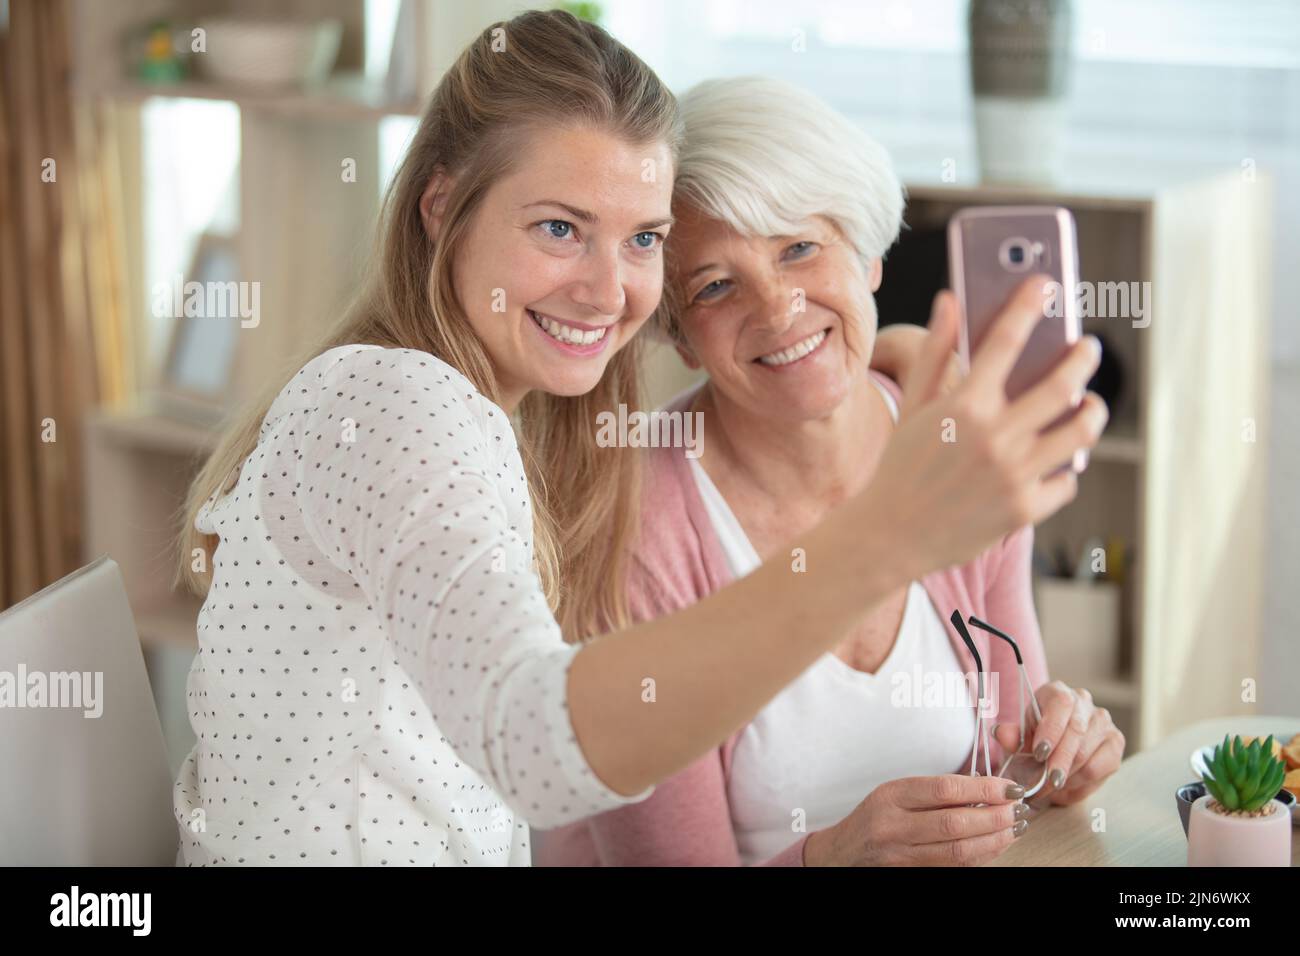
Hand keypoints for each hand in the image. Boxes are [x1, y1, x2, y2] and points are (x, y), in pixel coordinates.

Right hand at [804, 774, 1029, 865]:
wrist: (842, 854)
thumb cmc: (873, 818)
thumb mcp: (894, 793)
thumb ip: (934, 791)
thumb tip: (985, 786)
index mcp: (892, 796)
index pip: (944, 789)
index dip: (983, 788)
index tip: (1008, 788)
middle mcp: (894, 826)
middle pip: (955, 823)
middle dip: (995, 817)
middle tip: (1018, 810)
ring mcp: (901, 855)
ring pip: (958, 851)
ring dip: (994, 840)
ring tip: (1015, 829)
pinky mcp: (911, 873)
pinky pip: (954, 867)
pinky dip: (981, 857)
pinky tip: (996, 846)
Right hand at [860, 277, 1106, 579]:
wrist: (889, 535)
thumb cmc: (901, 465)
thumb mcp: (913, 407)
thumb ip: (935, 353)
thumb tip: (949, 300)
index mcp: (963, 406)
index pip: (1005, 340)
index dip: (1028, 305)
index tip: (1046, 283)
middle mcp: (993, 438)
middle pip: (1062, 386)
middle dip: (1081, 359)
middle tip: (1086, 348)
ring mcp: (1013, 475)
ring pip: (1080, 432)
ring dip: (1092, 412)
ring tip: (1089, 404)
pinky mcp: (1025, 509)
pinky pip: (1066, 479)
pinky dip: (1064, 467)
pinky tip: (1056, 460)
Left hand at [993, 680, 1125, 804]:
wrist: (1053, 747)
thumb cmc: (1036, 738)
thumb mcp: (1020, 737)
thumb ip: (1011, 736)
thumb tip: (1001, 733)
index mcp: (1057, 692)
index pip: (1061, 704)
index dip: (1052, 730)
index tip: (1040, 753)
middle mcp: (1084, 702)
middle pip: (1076, 732)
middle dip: (1059, 761)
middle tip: (1046, 782)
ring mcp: (1104, 722)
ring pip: (1087, 754)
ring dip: (1067, 776)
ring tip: (1051, 787)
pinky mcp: (1115, 743)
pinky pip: (1100, 768)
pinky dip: (1081, 782)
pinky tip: (1067, 785)